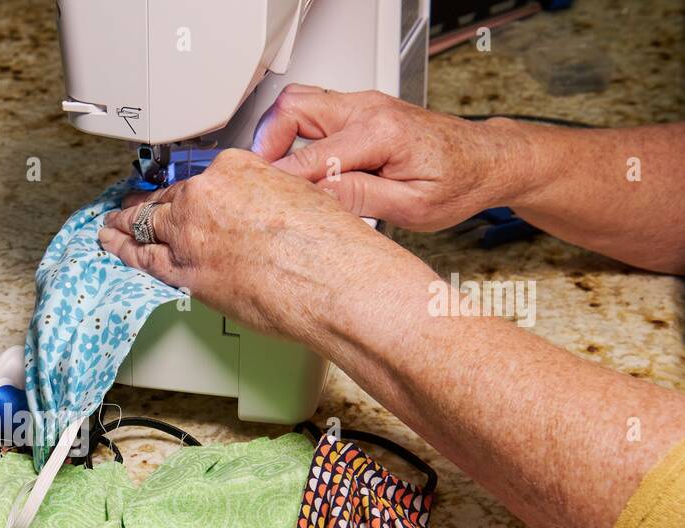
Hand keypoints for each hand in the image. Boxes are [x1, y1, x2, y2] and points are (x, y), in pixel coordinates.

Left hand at [98, 148, 433, 352]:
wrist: (333, 281)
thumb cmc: (330, 246)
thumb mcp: (299, 198)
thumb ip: (265, 200)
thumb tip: (254, 216)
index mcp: (236, 169)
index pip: (200, 179)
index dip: (185, 191)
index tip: (178, 195)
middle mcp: (207, 198)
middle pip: (167, 201)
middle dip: (146, 206)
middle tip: (129, 208)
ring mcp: (192, 236)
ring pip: (146, 227)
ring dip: (123, 227)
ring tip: (109, 227)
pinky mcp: (187, 273)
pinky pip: (145, 260)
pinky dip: (124, 252)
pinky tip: (113, 248)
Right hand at [252, 85, 527, 230]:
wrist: (485, 161)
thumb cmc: (458, 183)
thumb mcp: (412, 207)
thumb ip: (360, 198)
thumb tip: (316, 198)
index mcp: (382, 133)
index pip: (312, 157)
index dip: (281, 183)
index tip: (262, 204)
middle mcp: (369, 109)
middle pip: (292, 107)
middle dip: (266, 144)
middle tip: (261, 182)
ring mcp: (362, 105)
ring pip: (297, 102)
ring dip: (277, 135)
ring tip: (274, 174)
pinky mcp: (359, 110)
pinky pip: (311, 110)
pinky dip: (293, 134)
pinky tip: (296, 163)